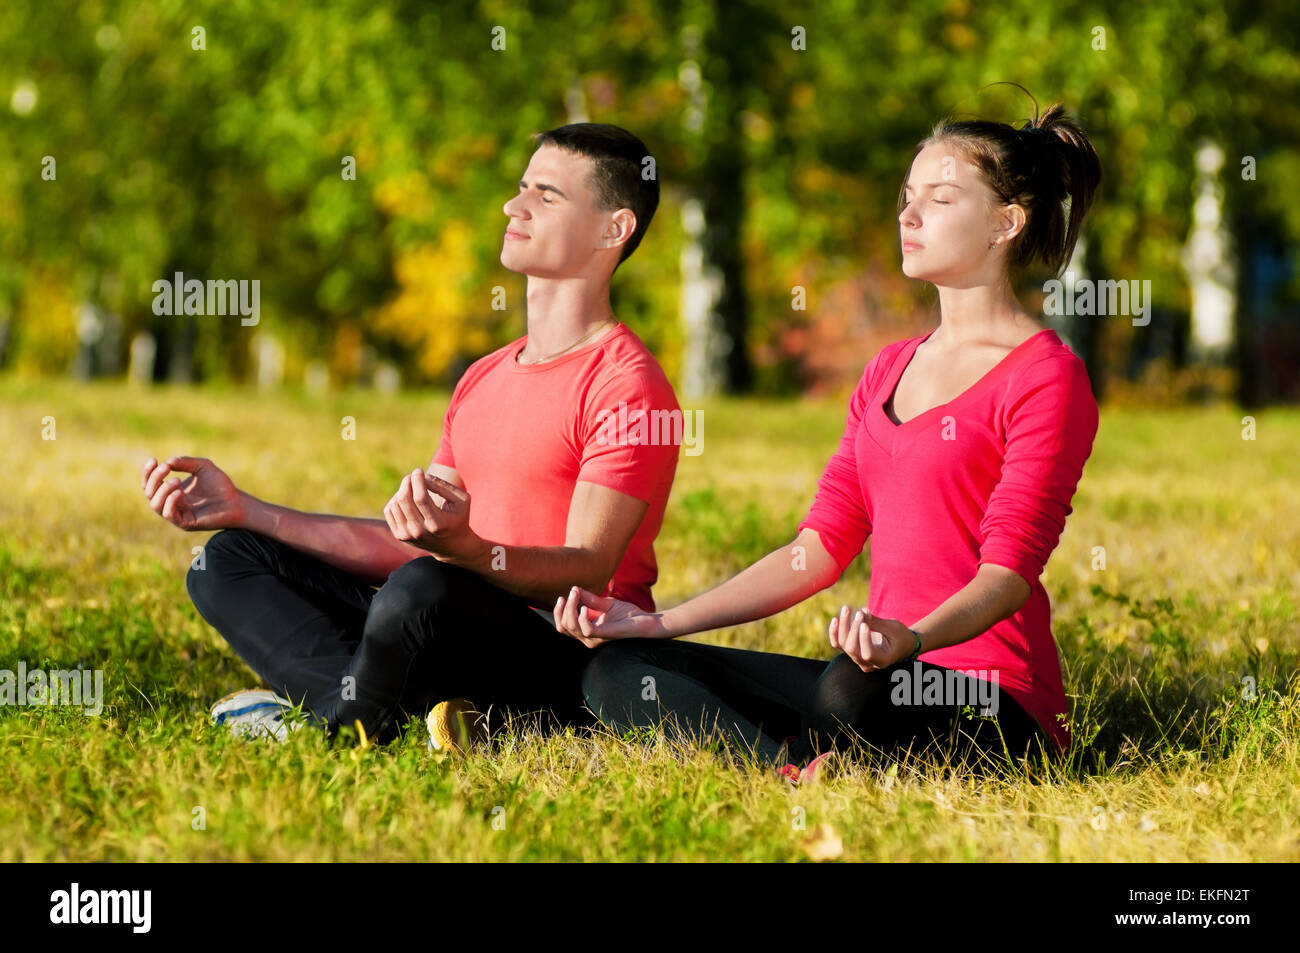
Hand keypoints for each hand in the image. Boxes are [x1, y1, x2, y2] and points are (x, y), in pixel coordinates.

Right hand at [141, 455, 244, 530]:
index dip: (148, 472)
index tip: (154, 460)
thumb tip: (168, 462)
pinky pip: (169, 514)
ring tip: (176, 480)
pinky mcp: (185, 523)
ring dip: (162, 490)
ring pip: (155, 505)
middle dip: (155, 479)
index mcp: (172, 490)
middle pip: (149, 493)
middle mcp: (171, 503)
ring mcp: (177, 514)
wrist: (236, 501)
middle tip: (166, 468)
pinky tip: (179, 492)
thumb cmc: (220, 484)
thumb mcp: (202, 466)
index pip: (150, 483)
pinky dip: (170, 502)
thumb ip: (185, 462)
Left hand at [384, 467, 473, 555]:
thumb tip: (423, 477)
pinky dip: (395, 499)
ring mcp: (408, 535)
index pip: (420, 498)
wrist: (451, 546)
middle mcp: (421, 531)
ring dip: (402, 490)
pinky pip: (389, 510)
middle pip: (404, 499)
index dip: (417, 481)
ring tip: (412, 488)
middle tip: (413, 476)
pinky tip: (406, 499)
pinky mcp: (400, 536)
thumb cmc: (458, 518)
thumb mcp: (461, 500)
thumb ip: (444, 486)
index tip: (419, 471)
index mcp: (438, 523)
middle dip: (407, 482)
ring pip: (395, 503)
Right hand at [552, 585, 667, 647]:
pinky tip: (584, 607)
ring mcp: (595, 638)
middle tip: (572, 592)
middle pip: (563, 627)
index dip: (559, 611)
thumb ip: (590, 599)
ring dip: (570, 608)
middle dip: (563, 608)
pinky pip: (585, 629)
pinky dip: (582, 616)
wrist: (646, 621)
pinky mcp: (604, 635)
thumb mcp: (606, 604)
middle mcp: (587, 637)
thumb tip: (574, 589)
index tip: (564, 596)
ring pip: (570, 627)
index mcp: (586, 630)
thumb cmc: (628, 615)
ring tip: (576, 594)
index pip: (563, 626)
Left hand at [828, 605, 916, 672]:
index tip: (864, 622)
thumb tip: (861, 612)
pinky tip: (836, 619)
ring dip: (843, 625)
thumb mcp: (893, 628)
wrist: (901, 643)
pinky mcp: (851, 651)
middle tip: (859, 612)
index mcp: (882, 660)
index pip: (867, 654)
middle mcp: (867, 664)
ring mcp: (857, 659)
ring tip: (847, 608)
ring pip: (843, 644)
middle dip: (853, 628)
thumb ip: (876, 622)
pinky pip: (837, 644)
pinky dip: (834, 632)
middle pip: (852, 648)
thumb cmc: (900, 636)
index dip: (863, 638)